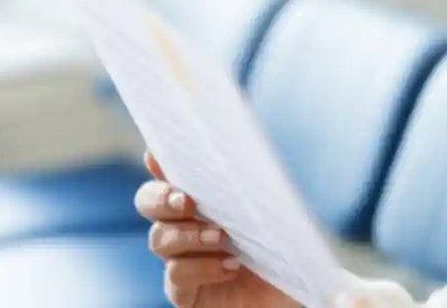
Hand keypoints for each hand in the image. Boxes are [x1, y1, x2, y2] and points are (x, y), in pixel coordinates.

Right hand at [136, 151, 299, 307]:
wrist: (299, 291)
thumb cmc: (289, 245)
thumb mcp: (282, 208)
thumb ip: (262, 183)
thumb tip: (255, 154)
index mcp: (204, 198)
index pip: (171, 171)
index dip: (159, 162)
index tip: (155, 155)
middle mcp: (185, 225)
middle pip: (148, 201)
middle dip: (160, 198)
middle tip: (186, 202)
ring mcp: (182, 259)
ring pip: (159, 239)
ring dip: (188, 235)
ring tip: (221, 237)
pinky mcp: (186, 292)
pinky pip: (176, 276)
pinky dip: (201, 268)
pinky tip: (231, 267)